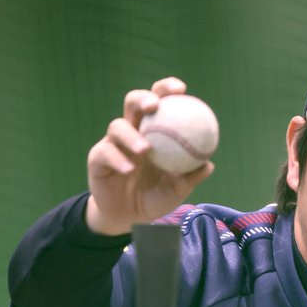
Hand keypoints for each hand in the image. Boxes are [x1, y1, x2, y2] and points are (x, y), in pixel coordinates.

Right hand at [85, 77, 214, 235]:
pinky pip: (105, 153)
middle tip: (155, 105)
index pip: (159, 102)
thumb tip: (208, 164)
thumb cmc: (153, 198)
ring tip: (145, 149)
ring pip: (117, 127)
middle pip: (133, 103)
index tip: (181, 89)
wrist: (128, 217)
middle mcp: (131, 131)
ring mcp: (113, 143)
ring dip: (131, 135)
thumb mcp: (176, 190)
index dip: (166, 90)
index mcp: (152, 132)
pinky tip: (129, 169)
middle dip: (143, 98)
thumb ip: (190, 177)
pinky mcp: (98, 158)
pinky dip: (118, 160)